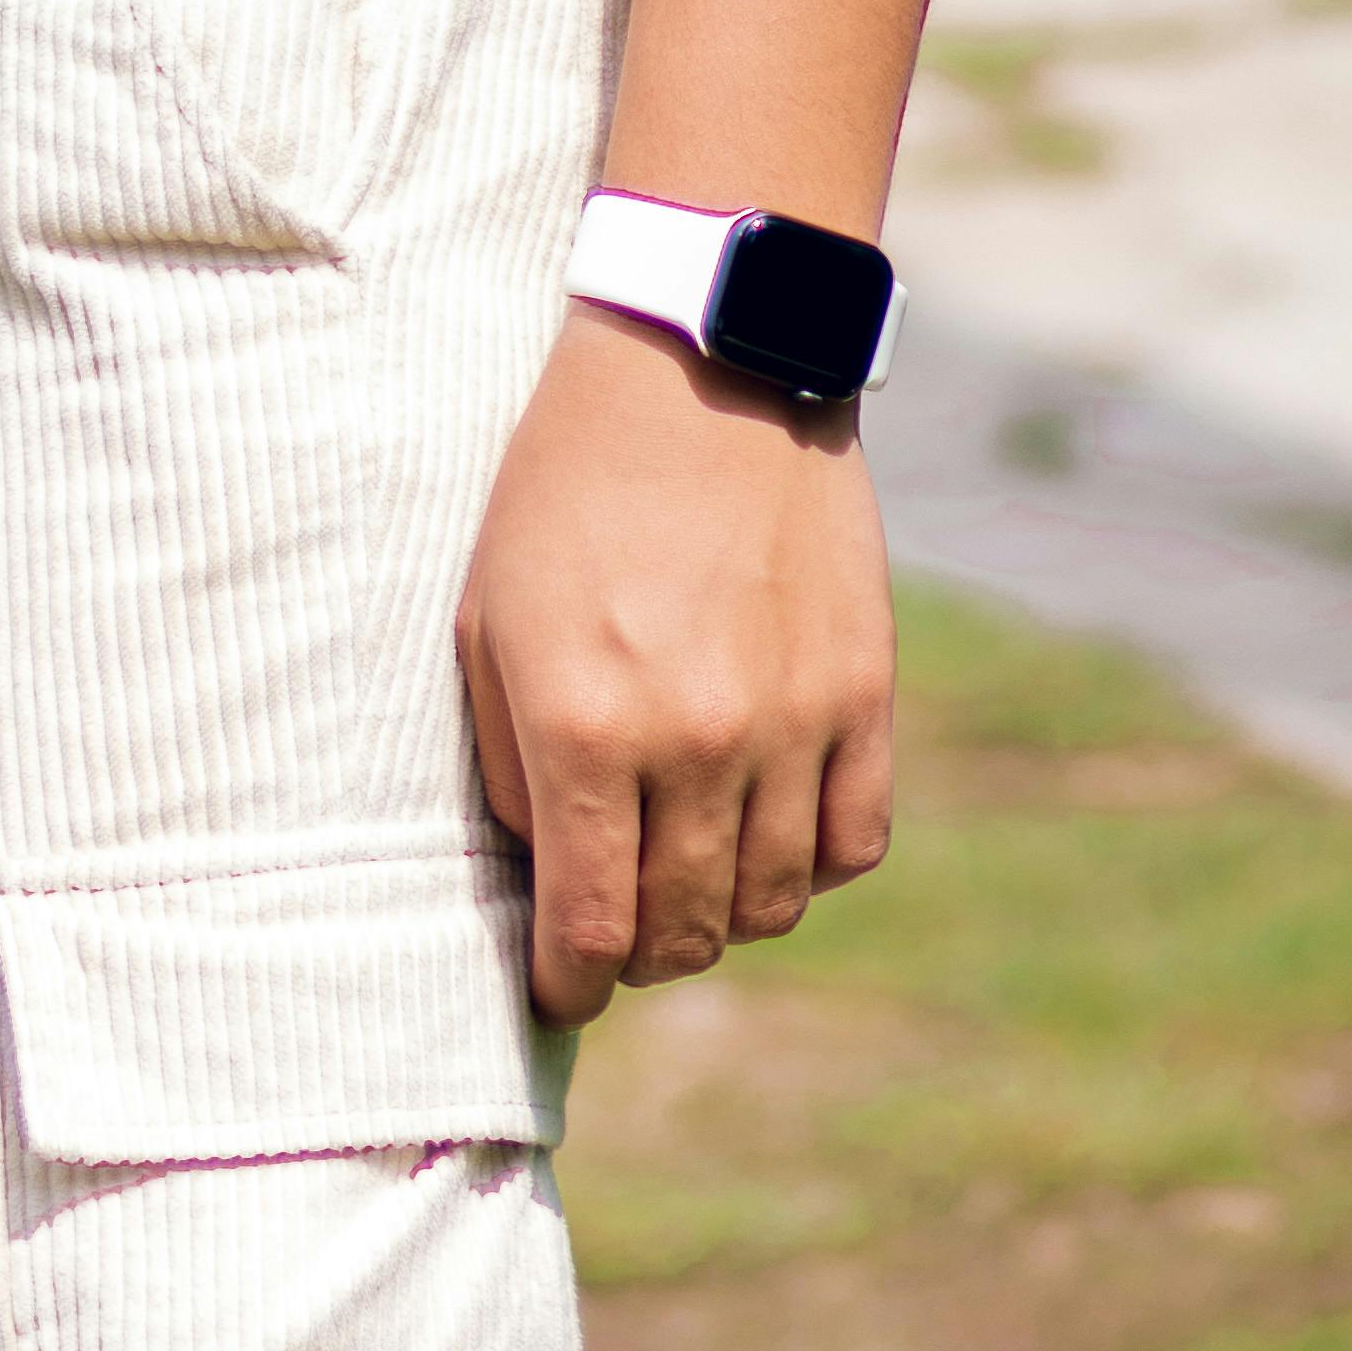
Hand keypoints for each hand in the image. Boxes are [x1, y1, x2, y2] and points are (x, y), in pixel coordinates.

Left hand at [455, 299, 897, 1022]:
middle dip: (641, 953)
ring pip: (770, 905)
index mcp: (585, 728)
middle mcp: (694, 743)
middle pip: (682, 935)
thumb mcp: (489, 620)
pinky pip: (850, 844)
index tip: (562, 985)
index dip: (569, 984)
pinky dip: (809, 863)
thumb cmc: (567, 488)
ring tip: (691, 874)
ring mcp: (791, 721)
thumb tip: (549, 881)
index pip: (588, 933)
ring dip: (724, 915)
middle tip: (621, 925)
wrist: (698, 365)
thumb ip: (510, 767)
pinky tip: (768, 825)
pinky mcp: (862, 691)